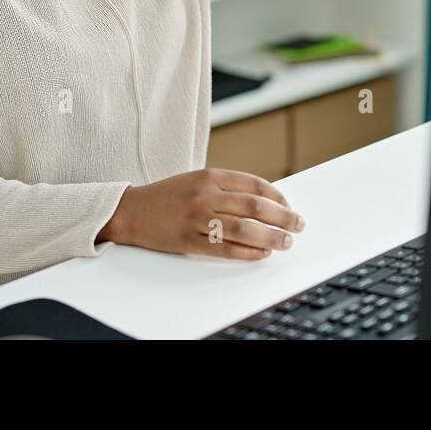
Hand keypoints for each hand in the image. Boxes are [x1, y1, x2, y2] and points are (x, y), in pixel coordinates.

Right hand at [98, 169, 306, 259]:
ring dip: (271, 236)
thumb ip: (226, 188)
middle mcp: (206, 194)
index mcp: (210, 176)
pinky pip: (225, 249)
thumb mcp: (197, 180)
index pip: (254, 184)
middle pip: (255, 206)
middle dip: (283, 217)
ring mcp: (197, 218)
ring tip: (286, 242)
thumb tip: (264, 202)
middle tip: (298, 224)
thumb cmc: (168, 196)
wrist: (132, 210)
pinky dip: (248, 252)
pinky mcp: (189, 240)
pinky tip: (261, 254)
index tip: (289, 206)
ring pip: (244, 228)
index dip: (277, 197)